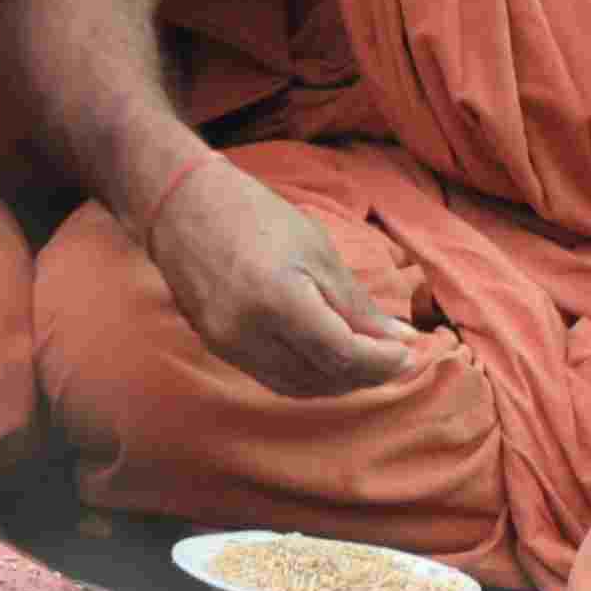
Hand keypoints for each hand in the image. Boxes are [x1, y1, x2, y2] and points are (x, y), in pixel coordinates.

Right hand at [145, 157, 423, 400]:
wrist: (180, 205)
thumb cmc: (253, 215)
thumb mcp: (317, 251)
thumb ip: (356, 304)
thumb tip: (399, 338)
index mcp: (277, 301)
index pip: (343, 354)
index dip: (383, 361)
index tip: (410, 352)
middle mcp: (248, 333)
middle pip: (324, 376)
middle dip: (369, 374)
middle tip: (399, 358)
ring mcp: (228, 344)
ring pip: (299, 386)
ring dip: (340, 381)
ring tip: (369, 362)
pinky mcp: (217, 347)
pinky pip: (273, 377)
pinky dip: (309, 377)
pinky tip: (329, 361)